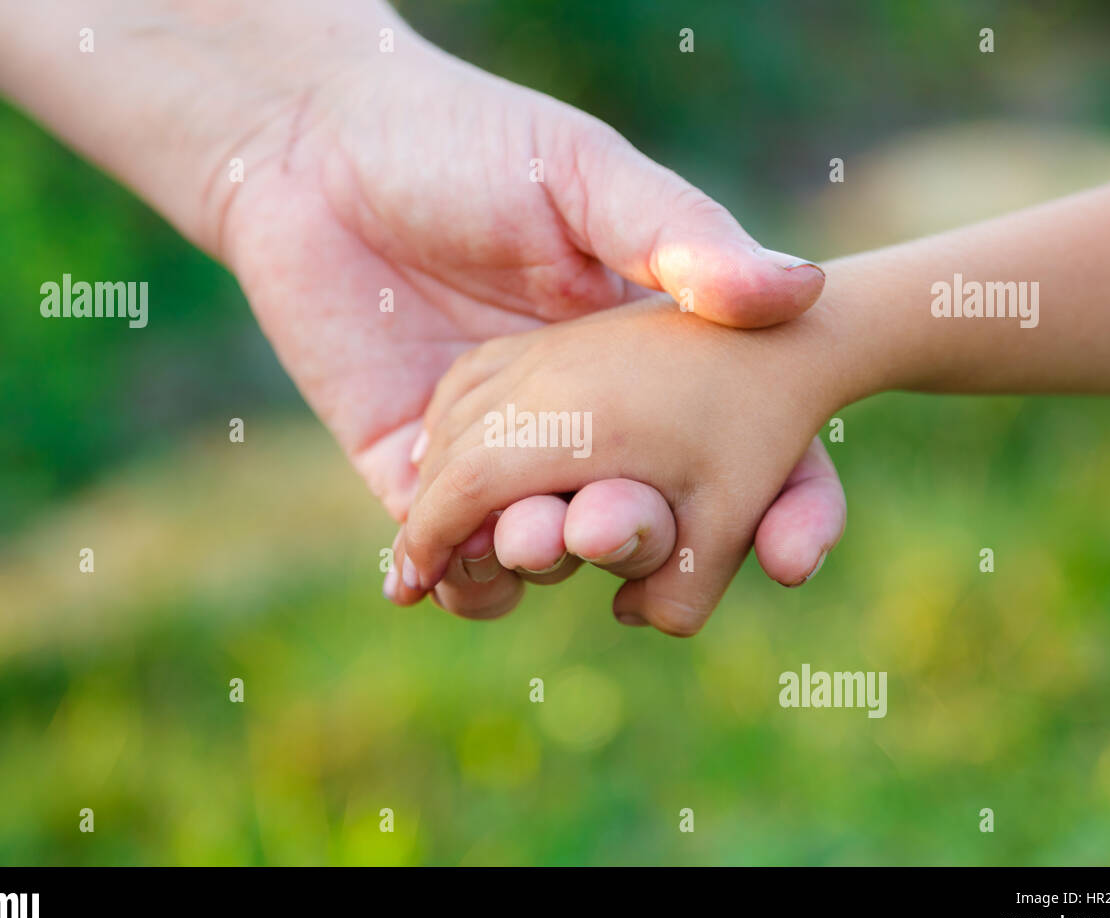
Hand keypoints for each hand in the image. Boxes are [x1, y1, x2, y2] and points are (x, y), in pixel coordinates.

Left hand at [213, 20, 840, 614]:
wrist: (312, 151)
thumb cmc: (464, 141)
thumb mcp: (587, 176)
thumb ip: (681, 235)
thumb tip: (797, 291)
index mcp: (649, 352)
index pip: (750, 444)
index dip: (789, 507)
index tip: (791, 559)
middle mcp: (586, 418)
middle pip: (646, 516)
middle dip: (640, 540)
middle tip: (610, 520)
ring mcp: (503, 453)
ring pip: (549, 551)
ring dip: (549, 561)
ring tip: (532, 533)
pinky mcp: (413, 472)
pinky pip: (455, 559)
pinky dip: (466, 583)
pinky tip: (451, 570)